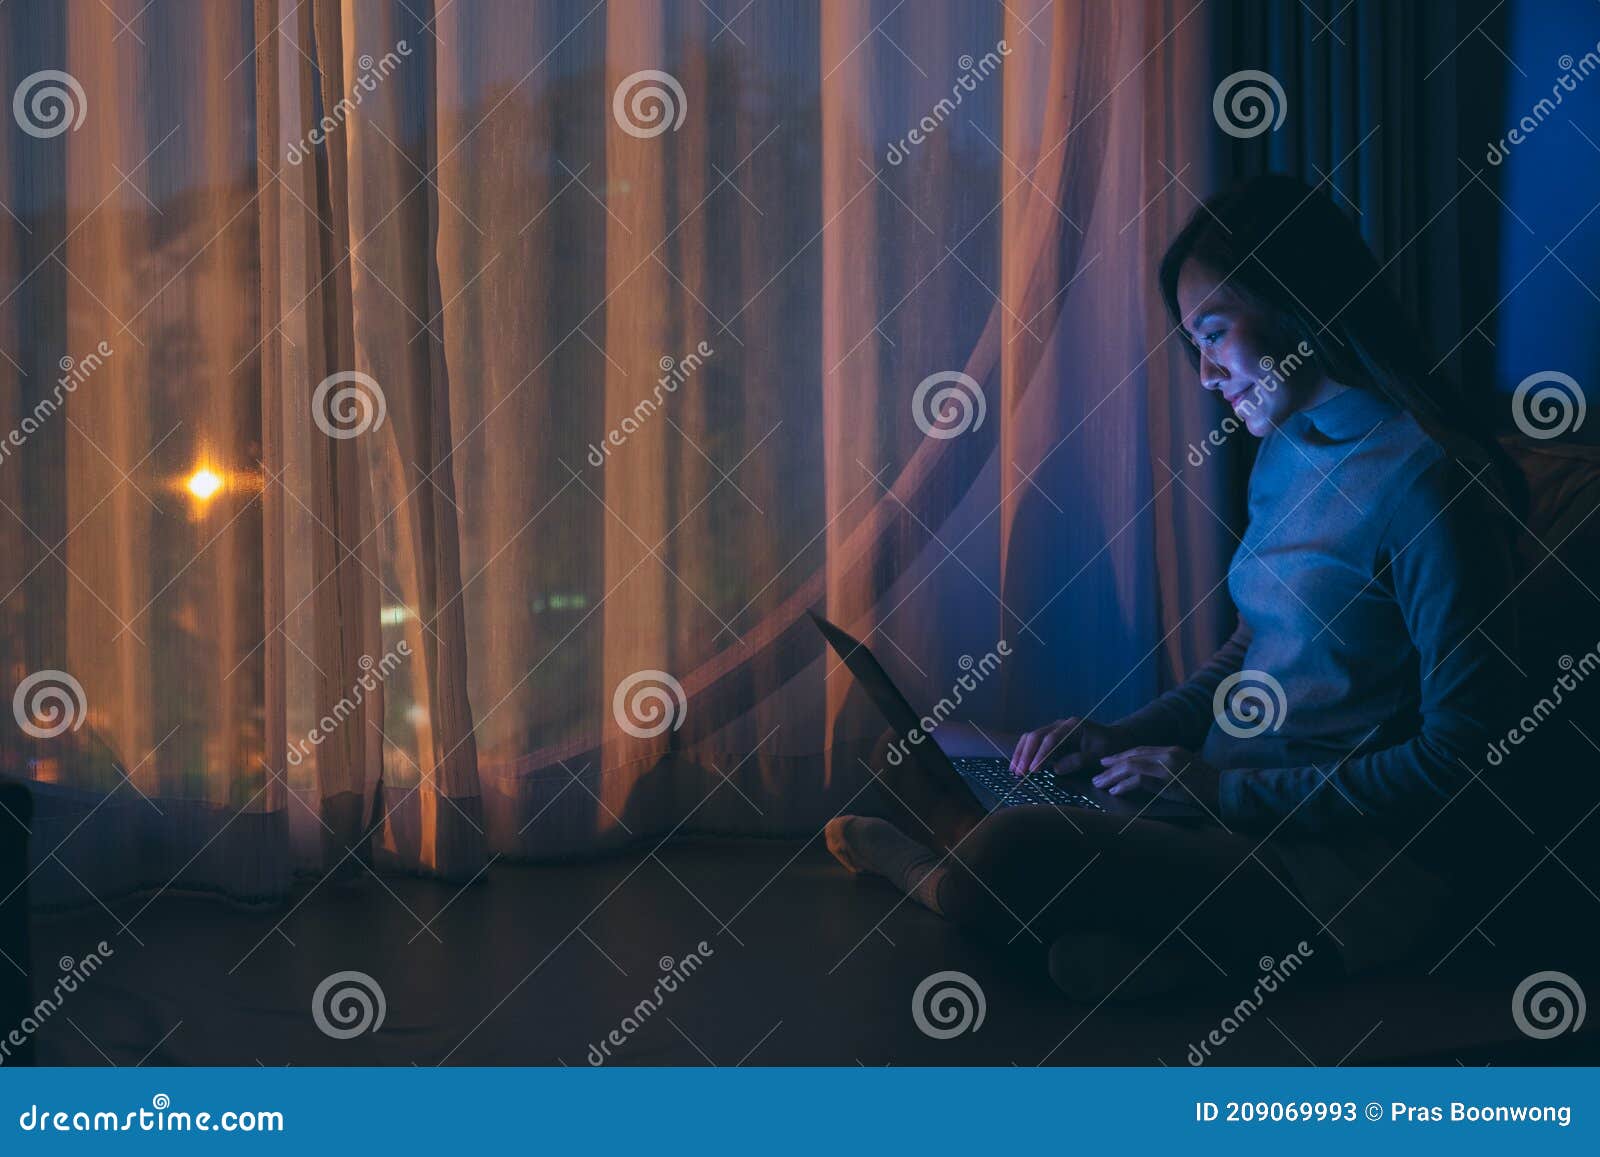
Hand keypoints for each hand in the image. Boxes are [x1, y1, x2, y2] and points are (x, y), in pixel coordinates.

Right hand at [1009, 717, 1133, 777]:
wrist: (1117, 738)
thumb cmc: (1110, 747)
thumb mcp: (1099, 755)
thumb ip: (1078, 761)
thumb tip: (1056, 768)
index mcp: (1073, 726)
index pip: (1051, 739)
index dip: (1041, 755)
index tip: (1033, 770)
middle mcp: (1061, 724)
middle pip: (1036, 735)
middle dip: (1026, 755)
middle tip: (1019, 773)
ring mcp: (1055, 729)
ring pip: (1031, 737)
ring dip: (1021, 754)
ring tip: (1014, 771)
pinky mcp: (1052, 737)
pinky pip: (1034, 743)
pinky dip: (1025, 753)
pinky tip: (1018, 765)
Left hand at [1092, 745, 1220, 805]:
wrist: (1227, 791)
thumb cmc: (1208, 786)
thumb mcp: (1186, 771)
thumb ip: (1168, 770)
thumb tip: (1146, 777)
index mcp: (1172, 750)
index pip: (1140, 750)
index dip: (1121, 756)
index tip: (1107, 762)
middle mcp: (1169, 754)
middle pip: (1133, 756)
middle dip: (1112, 765)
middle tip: (1097, 773)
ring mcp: (1169, 765)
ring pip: (1132, 766)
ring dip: (1113, 776)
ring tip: (1100, 783)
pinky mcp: (1169, 779)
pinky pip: (1140, 779)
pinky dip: (1125, 785)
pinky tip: (1115, 791)